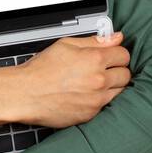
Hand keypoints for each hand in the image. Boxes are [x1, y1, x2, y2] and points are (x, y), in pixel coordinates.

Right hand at [1, 31, 130, 127]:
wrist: (26, 94)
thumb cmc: (42, 69)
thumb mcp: (66, 45)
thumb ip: (94, 41)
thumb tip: (115, 37)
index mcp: (94, 59)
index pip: (123, 55)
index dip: (116, 54)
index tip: (110, 56)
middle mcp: (99, 80)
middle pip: (125, 74)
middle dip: (117, 70)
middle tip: (103, 69)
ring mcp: (96, 99)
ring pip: (120, 91)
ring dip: (112, 86)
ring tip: (95, 83)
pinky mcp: (91, 114)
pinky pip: (107, 105)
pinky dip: (101, 99)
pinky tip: (88, 94)